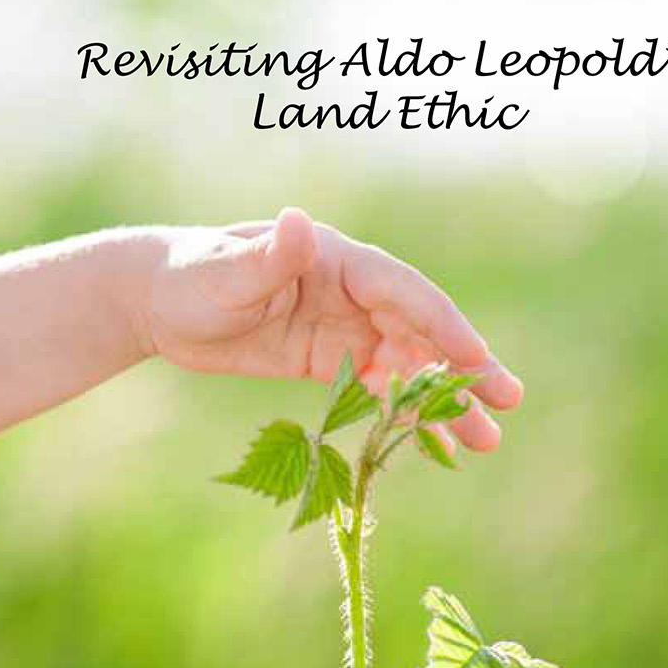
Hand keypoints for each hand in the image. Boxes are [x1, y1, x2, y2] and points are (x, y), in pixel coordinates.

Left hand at [133, 209, 521, 453]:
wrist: (159, 300)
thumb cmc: (188, 274)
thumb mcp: (224, 269)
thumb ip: (267, 257)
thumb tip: (298, 224)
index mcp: (336, 258)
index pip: (402, 291)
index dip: (441, 325)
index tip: (475, 358)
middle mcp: (351, 290)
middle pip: (420, 330)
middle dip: (463, 367)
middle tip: (509, 401)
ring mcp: (345, 325)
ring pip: (407, 364)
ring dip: (444, 400)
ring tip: (484, 441)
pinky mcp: (330, 358)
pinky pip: (378, 388)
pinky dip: (405, 413)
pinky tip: (433, 443)